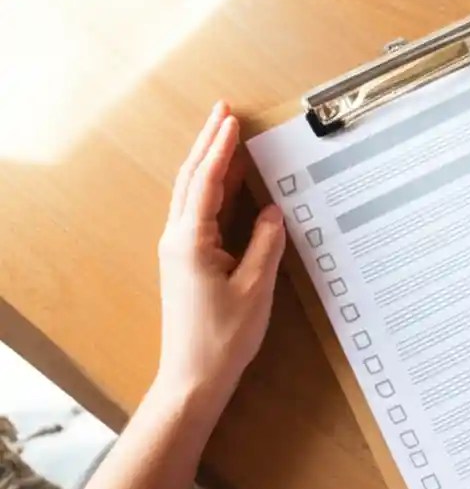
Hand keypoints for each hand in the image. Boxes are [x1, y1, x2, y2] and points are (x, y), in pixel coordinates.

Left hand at [154, 102, 285, 400]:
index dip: (221, 148)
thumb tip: (272, 210)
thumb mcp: (255, 287)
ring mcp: (178, 250)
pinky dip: (210, 186)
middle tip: (222, 111)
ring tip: (222, 135)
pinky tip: (224, 181)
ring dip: (207, 161)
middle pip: (191, 179)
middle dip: (207, 143)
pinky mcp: (185, 261)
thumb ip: (266, 243)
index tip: (232, 119)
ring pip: (191, 193)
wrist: (194, 377)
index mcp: (191, 241)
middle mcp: (178, 239)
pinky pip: (197, 211)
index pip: (207, 182)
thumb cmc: (224, 337)